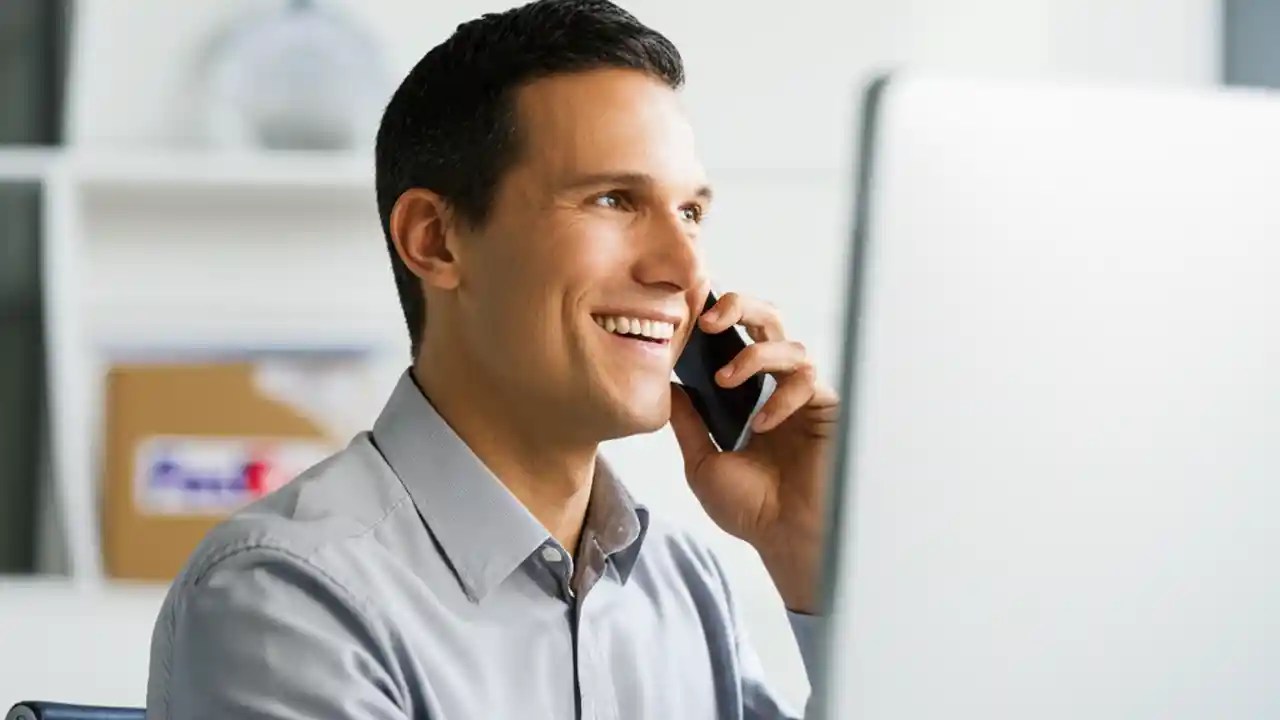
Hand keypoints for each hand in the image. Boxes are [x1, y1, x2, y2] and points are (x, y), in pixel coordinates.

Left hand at [668, 292, 838, 613]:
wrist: (784, 541)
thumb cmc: (753, 510)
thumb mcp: (702, 461)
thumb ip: (688, 423)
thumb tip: (667, 385)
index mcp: (750, 395)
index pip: (736, 339)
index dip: (717, 319)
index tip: (688, 315)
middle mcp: (779, 388)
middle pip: (769, 321)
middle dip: (740, 306)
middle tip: (709, 318)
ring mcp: (806, 397)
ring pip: (790, 344)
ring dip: (755, 355)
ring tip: (726, 380)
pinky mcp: (829, 409)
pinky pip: (808, 380)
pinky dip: (781, 396)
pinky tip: (763, 423)